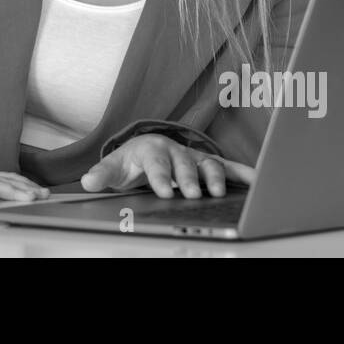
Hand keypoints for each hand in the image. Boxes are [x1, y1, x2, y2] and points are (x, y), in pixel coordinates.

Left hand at [80, 134, 255, 198]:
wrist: (145, 149)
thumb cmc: (132, 160)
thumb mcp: (114, 167)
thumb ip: (102, 175)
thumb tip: (87, 182)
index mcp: (152, 150)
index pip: (156, 164)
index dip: (161, 177)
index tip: (164, 191)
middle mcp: (175, 150)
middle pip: (184, 164)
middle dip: (189, 179)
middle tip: (192, 194)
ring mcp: (193, 157)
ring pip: (207, 164)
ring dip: (214, 178)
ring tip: (217, 193)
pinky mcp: (206, 164)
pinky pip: (226, 167)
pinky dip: (242, 172)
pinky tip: (256, 180)